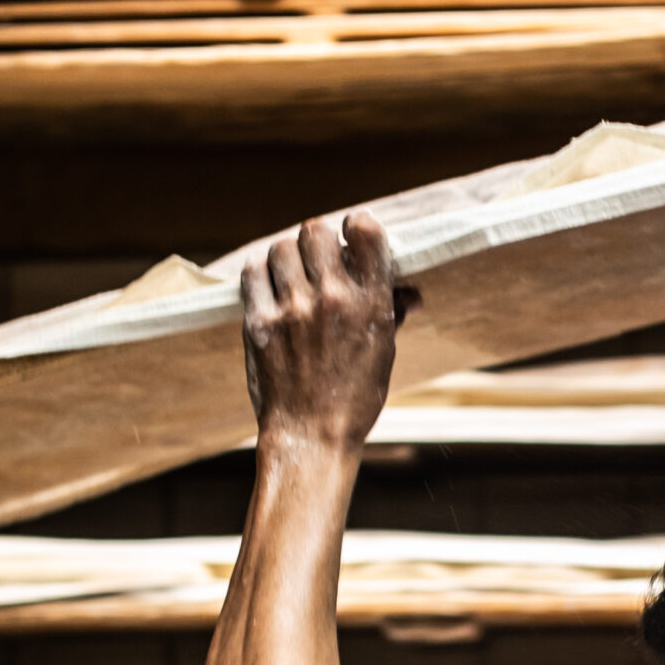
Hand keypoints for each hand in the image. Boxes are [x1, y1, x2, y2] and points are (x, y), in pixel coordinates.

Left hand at [240, 209, 412, 453]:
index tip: (351, 236)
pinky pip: (253, 272)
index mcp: (371, 305)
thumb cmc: (355, 399)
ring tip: (291, 277)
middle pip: (316, 231)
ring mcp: (293, 310)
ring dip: (287, 258)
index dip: (356, 226)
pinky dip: (261, 274)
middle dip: (317, 241)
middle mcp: (333, 300)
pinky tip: (269, 289)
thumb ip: (391, 313)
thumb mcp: (383, 354)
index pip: (365, 232)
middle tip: (316, 259)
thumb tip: (410, 292)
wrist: (312, 438)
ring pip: (281, 248)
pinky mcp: (259, 322)